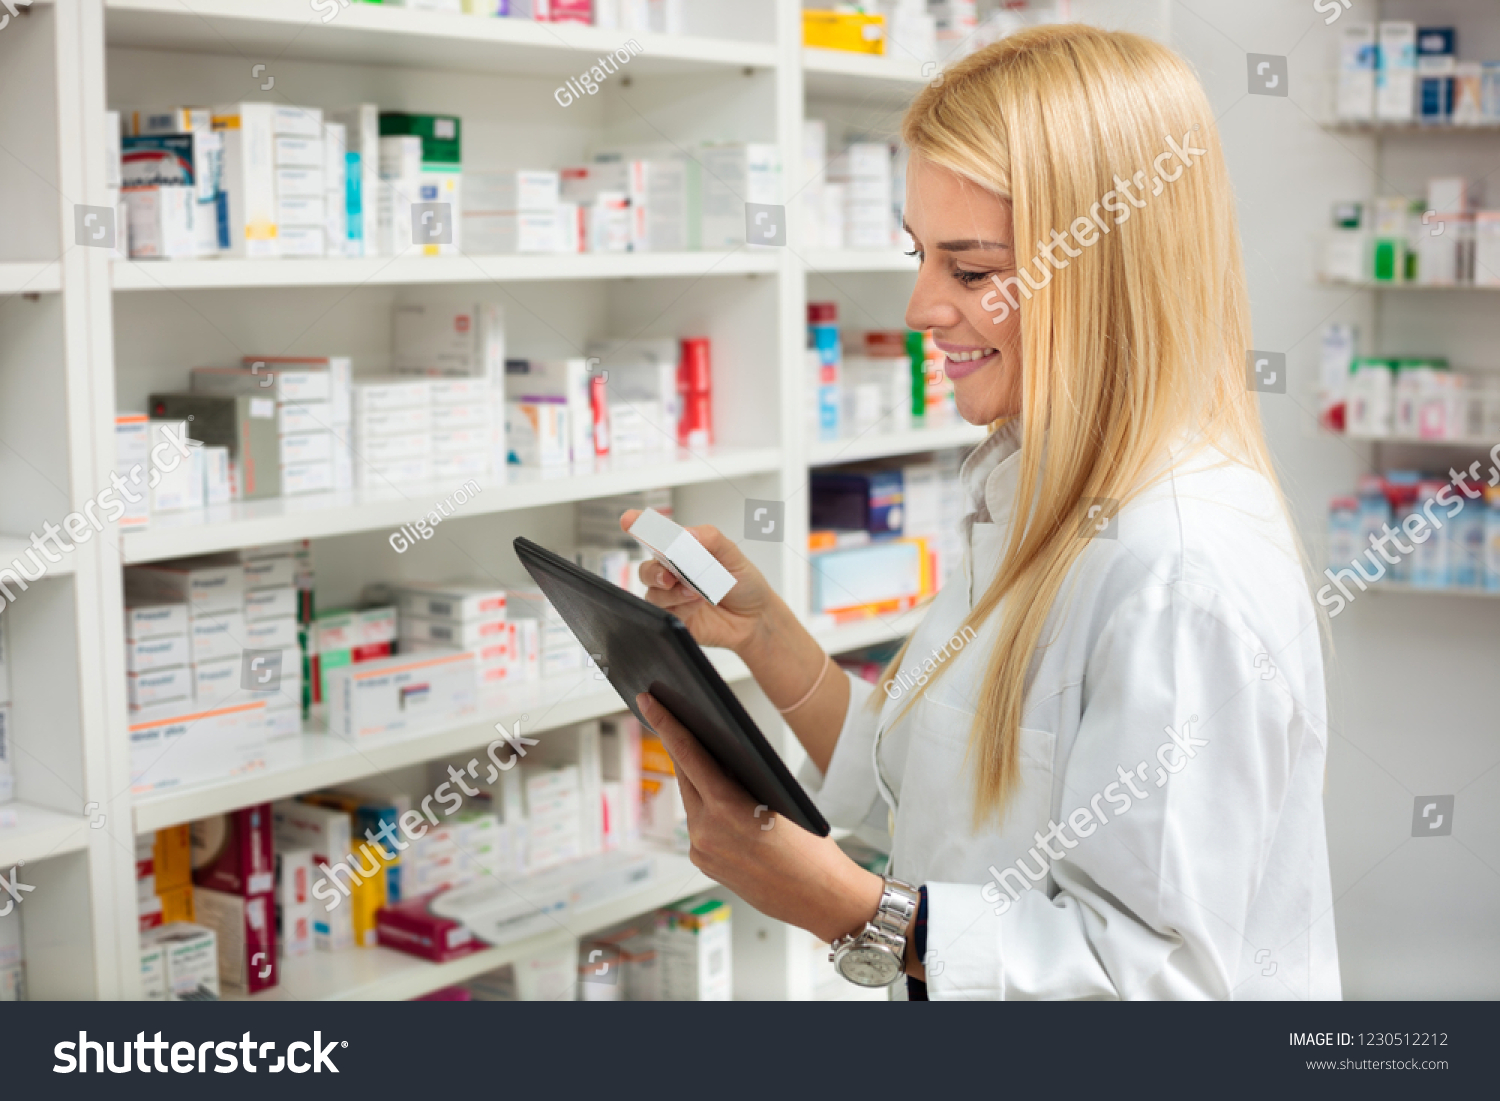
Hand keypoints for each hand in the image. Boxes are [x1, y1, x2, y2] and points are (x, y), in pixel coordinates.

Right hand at [620, 509, 780, 655]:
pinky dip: (682, 606)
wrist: (757, 617)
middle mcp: (673, 574)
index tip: (628, 519)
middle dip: (654, 571)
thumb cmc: (744, 583)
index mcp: (683, 552)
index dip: (639, 526)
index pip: (657, 537)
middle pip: (648, 569)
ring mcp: (673, 598)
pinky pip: (667, 613)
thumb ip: (710, 540)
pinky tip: (698, 603)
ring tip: (695, 591)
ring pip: (654, 594)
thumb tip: (689, 533)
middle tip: (670, 575)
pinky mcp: (676, 619)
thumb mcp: (733, 555)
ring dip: (673, 592)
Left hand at [636, 690, 882, 944]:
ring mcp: (702, 850)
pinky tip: (719, 801)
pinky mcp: (704, 864)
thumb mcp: (780, 798)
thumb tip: (719, 755)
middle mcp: (706, 830)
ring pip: (691, 801)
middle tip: (671, 718)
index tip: (648, 701)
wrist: (821, 898)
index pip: (687, 754)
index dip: (666, 723)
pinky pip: (698, 826)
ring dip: (697, 780)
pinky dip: (707, 810)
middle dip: (681, 747)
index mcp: (726, 808)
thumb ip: (742, 778)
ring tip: (705, 757)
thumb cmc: (812, 849)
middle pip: (685, 775)